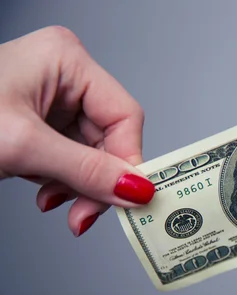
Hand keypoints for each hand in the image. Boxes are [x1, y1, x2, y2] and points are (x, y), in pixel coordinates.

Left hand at [0, 26, 154, 235]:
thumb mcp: (23, 147)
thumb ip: (86, 170)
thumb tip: (137, 189)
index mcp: (67, 60)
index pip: (124, 115)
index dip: (128, 160)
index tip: (128, 200)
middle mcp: (65, 75)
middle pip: (109, 138)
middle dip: (97, 181)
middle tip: (84, 215)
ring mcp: (53, 98)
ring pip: (92, 153)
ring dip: (78, 185)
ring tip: (52, 201)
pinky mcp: (42, 122)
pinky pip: (72, 157)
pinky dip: (63, 181)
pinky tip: (45, 192)